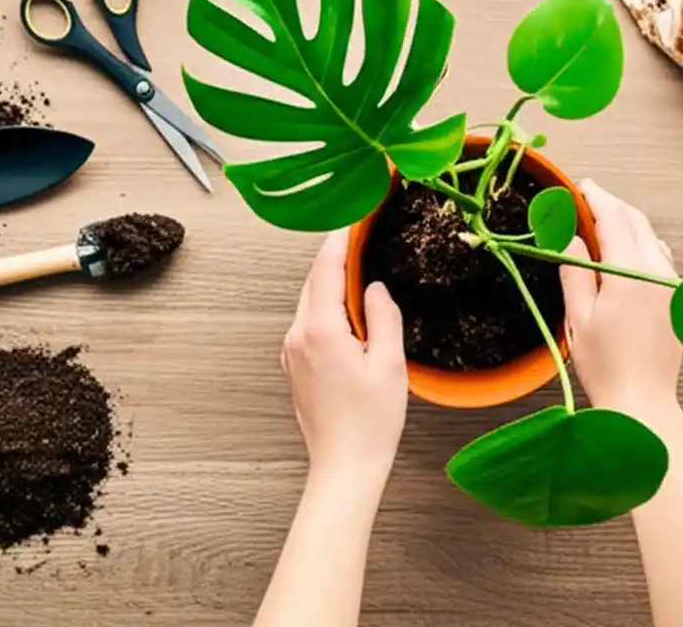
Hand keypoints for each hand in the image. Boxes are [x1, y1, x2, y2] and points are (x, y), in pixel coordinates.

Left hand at [281, 230, 408, 479]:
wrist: (345, 466)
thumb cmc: (370, 423)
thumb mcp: (389, 363)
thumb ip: (383, 316)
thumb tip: (375, 288)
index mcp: (321, 330)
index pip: (327, 268)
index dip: (340, 238)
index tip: (352, 216)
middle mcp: (298, 337)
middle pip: (314, 281)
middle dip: (334, 255)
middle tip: (357, 232)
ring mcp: (293, 352)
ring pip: (310, 302)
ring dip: (331, 282)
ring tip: (356, 265)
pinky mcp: (296, 367)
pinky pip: (309, 323)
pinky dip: (326, 307)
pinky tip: (347, 309)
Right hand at [560, 180, 682, 421]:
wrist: (641, 402)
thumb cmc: (606, 367)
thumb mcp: (578, 317)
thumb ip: (575, 271)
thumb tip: (568, 237)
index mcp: (631, 275)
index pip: (614, 219)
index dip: (596, 198)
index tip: (580, 186)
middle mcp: (659, 274)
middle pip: (637, 222)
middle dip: (612, 205)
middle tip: (586, 198)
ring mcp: (673, 286)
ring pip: (651, 238)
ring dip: (628, 224)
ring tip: (601, 223)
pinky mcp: (678, 299)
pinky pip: (661, 258)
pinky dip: (642, 245)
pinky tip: (625, 253)